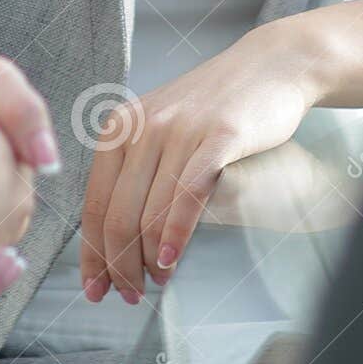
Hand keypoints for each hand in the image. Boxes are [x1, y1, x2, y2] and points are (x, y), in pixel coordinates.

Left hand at [80, 26, 321, 303]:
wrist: (269, 67)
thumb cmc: (214, 109)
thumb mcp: (161, 131)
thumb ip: (136, 173)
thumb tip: (113, 238)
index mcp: (120, 129)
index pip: (95, 203)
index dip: (93, 254)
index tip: (94, 288)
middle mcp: (142, 127)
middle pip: (117, 214)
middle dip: (118, 265)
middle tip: (129, 296)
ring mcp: (179, 130)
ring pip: (149, 210)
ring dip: (147, 259)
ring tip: (156, 284)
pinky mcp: (217, 136)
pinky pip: (187, 194)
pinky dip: (175, 234)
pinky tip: (171, 260)